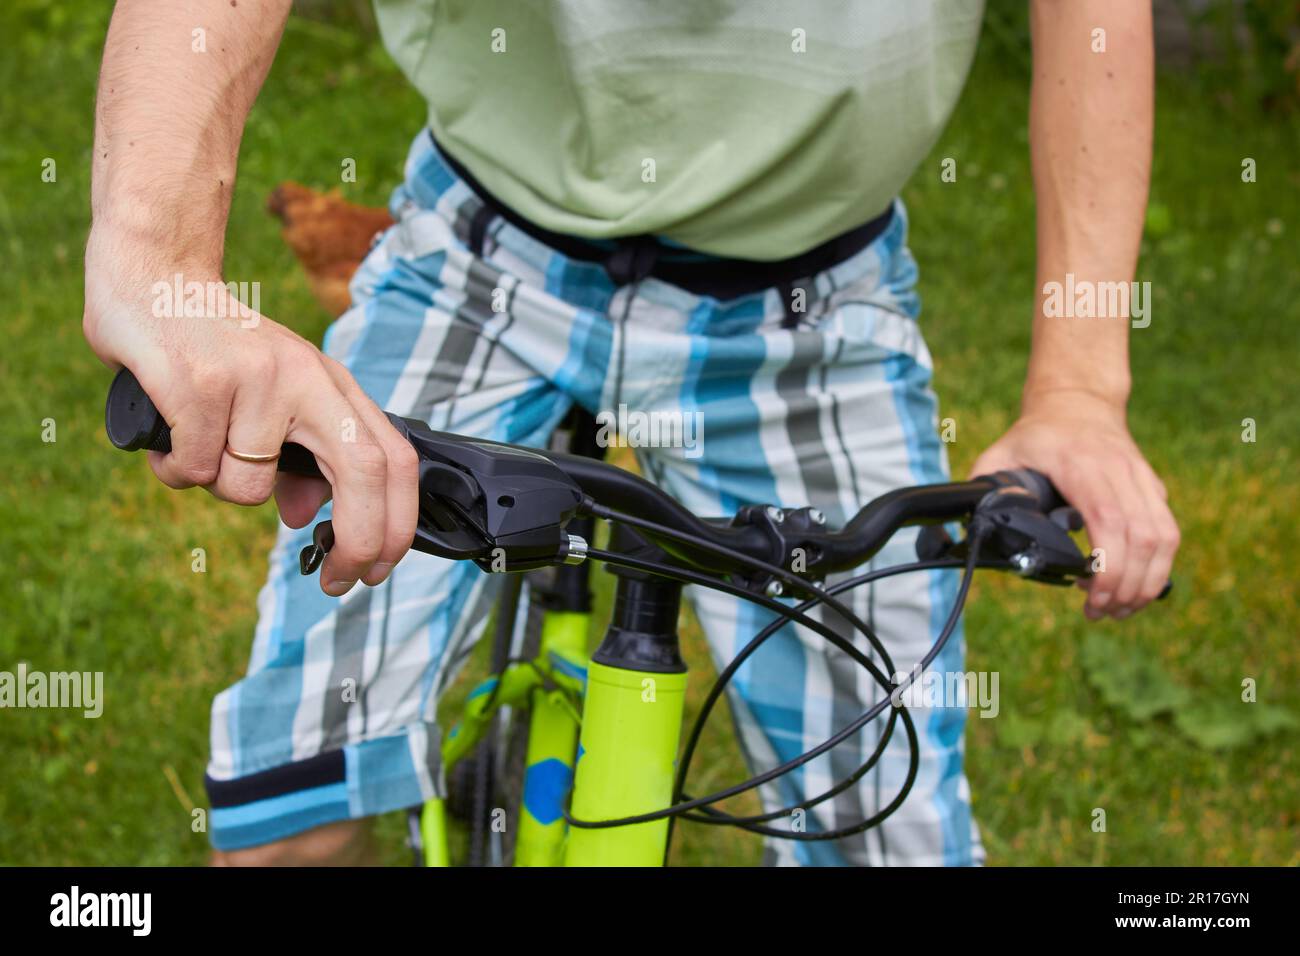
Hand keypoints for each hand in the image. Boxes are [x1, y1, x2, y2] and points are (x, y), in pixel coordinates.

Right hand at [84, 229, 418, 596]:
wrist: (155, 275)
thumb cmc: (219, 348)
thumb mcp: (278, 396)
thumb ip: (304, 455)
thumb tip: (308, 516)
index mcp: (333, 384)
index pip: (394, 459)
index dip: (396, 524)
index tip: (377, 569)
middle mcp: (306, 378)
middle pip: (362, 473)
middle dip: (358, 541)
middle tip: (335, 581)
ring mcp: (256, 378)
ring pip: (249, 489)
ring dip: (217, 487)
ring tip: (198, 445)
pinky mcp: (199, 383)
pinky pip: (195, 468)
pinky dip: (176, 469)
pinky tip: (169, 434)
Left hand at [968, 388, 1178, 619]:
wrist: (1077, 402)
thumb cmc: (1036, 435)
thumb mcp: (1001, 454)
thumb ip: (984, 488)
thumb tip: (969, 529)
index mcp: (1081, 464)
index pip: (1109, 519)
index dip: (1109, 565)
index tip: (1091, 595)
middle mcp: (1120, 470)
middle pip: (1144, 537)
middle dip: (1127, 585)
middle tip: (1102, 612)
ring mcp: (1142, 478)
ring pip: (1164, 537)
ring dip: (1146, 581)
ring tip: (1119, 608)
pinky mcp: (1153, 488)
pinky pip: (1167, 531)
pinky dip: (1157, 565)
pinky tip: (1134, 587)